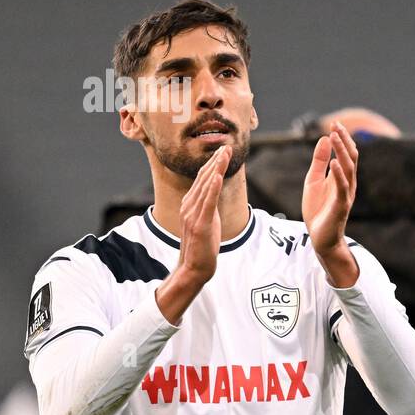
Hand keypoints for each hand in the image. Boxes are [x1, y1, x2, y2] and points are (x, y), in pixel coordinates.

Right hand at [153, 146, 226, 324]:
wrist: (194, 268)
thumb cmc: (203, 246)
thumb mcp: (207, 221)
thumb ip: (208, 206)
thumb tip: (213, 193)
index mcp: (189, 204)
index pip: (202, 179)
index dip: (213, 164)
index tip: (222, 150)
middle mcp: (189, 206)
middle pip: (204, 179)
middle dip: (215, 161)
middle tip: (226, 146)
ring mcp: (193, 215)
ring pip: (206, 187)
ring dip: (215, 169)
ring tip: (224, 154)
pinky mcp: (200, 224)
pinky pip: (207, 203)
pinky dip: (212, 188)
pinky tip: (216, 175)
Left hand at [303, 122, 360, 285]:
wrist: (320, 237)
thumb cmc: (318, 209)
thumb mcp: (314, 180)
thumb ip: (319, 161)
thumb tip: (324, 138)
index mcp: (343, 177)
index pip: (347, 154)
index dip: (341, 139)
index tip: (334, 124)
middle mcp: (348, 184)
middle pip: (351, 158)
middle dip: (344, 141)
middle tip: (336, 125)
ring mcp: (346, 194)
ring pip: (349, 169)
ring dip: (342, 152)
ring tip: (335, 137)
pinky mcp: (341, 205)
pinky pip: (342, 188)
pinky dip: (339, 174)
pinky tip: (334, 163)